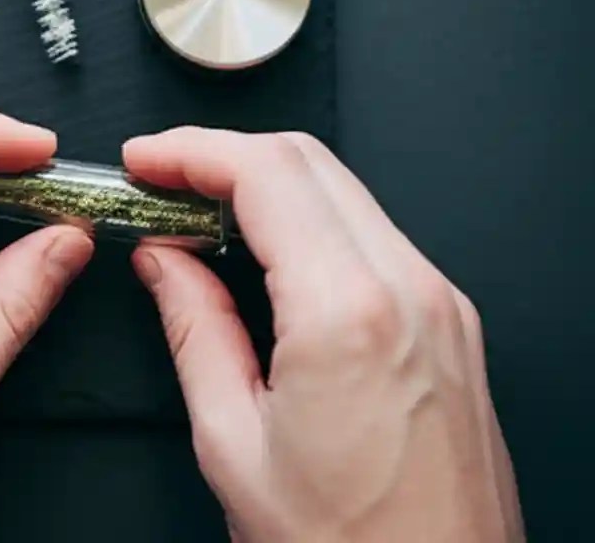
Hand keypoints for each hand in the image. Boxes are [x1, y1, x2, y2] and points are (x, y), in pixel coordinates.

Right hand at [124, 128, 522, 541]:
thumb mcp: (234, 443)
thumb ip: (194, 330)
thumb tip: (164, 263)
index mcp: (347, 314)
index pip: (265, 172)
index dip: (191, 150)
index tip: (144, 163)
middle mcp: (409, 292)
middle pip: (310, 161)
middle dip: (225, 154)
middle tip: (161, 182)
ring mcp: (441, 305)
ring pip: (344, 191)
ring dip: (268, 185)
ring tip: (200, 221)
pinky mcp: (451, 325)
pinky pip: (373, 236)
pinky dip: (310, 222)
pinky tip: (265, 256)